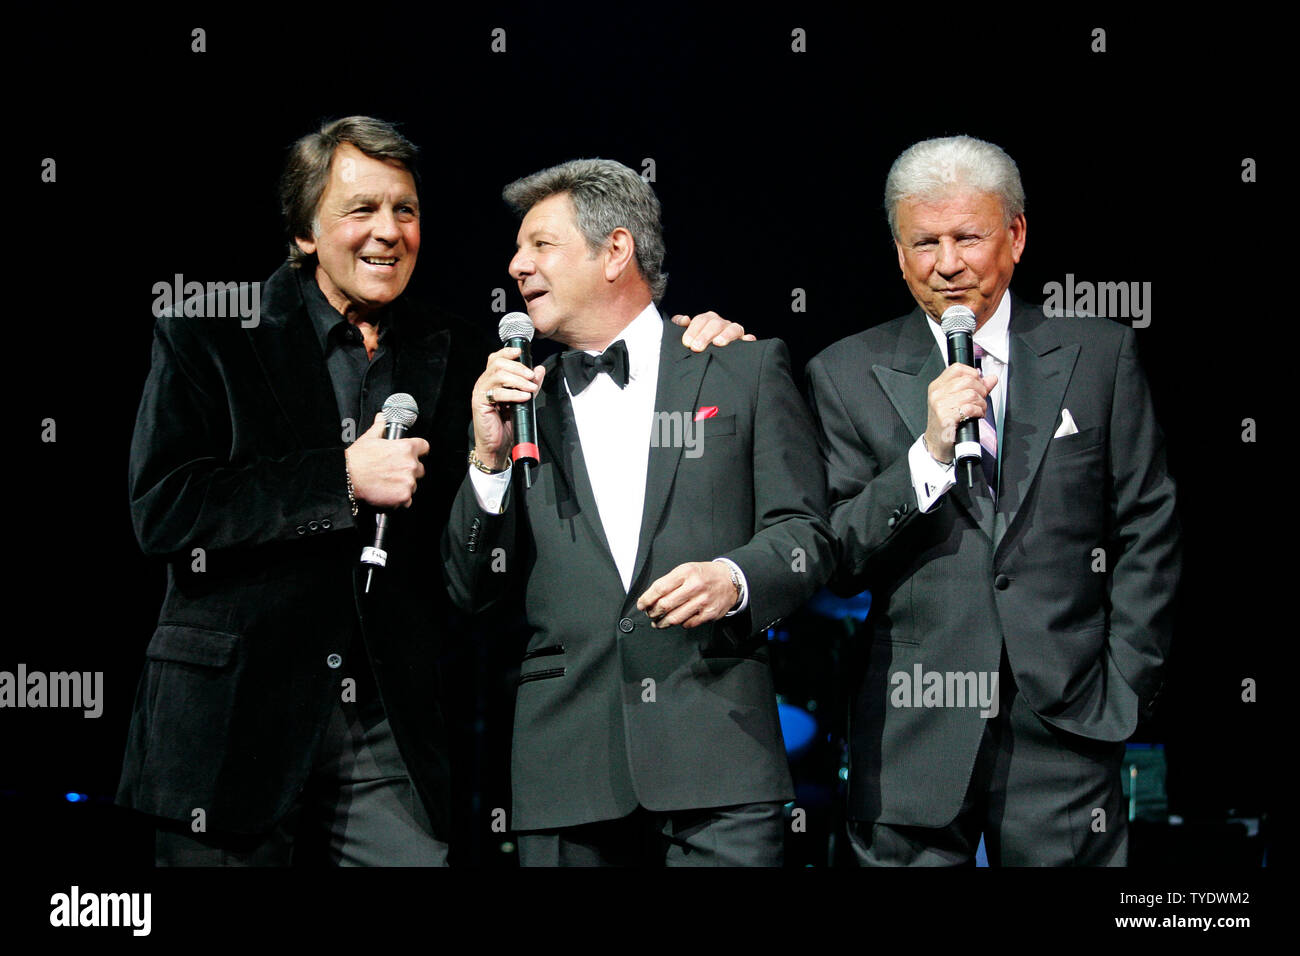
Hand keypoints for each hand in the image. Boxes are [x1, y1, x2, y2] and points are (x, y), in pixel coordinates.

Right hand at [345, 413, 430, 507]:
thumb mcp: (369, 438)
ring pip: (413, 485)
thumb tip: (381, 418)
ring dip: (403, 485)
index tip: (412, 455)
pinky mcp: (404, 497)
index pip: (424, 447)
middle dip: (409, 471)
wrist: (346, 479)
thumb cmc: (357, 459)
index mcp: (405, 448)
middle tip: (393, 473)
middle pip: (419, 468)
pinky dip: (399, 499)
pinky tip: (387, 493)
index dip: (418, 451)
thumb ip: (380, 427)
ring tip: (387, 484)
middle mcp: (410, 464)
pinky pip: (407, 500)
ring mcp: (408, 482)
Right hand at [471, 346, 545, 468]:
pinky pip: (497, 393)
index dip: (507, 352)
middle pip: (498, 364)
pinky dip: (513, 393)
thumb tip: (539, 369)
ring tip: (530, 388)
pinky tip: (524, 397)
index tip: (521, 352)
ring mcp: (480, 393)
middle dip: (518, 368)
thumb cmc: (506, 425)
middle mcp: (484, 384)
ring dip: (518, 379)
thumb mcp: (522, 401)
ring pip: (498, 375)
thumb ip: (530, 385)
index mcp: (492, 381)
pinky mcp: (480, 403)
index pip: (496, 359)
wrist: (496, 446)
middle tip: (532, 377)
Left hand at [636, 560, 738, 628]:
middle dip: (653, 612)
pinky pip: (688, 624)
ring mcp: (703, 601)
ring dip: (662, 622)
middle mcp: (695, 586)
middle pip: (665, 605)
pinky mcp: (709, 614)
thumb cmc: (704, 575)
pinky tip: (678, 620)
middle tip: (650, 614)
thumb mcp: (686, 570)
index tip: (641, 605)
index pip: (660, 588)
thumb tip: (650, 599)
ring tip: (658, 622)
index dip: (646, 599)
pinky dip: (680, 623)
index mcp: (686, 573)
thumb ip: (669, 582)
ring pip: (675, 618)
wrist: (730, 580)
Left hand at [670, 311, 755, 350]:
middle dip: (705, 335)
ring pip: (733, 328)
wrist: (707, 361)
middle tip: (696, 348)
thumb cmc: (695, 347)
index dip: (693, 330)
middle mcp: (722, 324)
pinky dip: (748, 339)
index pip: (701, 320)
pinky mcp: (744, 343)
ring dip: (726, 335)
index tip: (686, 343)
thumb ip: (679, 326)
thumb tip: (684, 319)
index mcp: (708, 320)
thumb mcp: (685, 337)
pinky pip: (749, 339)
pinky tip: (746, 341)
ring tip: (717, 343)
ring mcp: (734, 333)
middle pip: (716, 323)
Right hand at [923, 363, 997, 462]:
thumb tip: (991, 378)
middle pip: (968, 380)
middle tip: (981, 399)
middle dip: (981, 390)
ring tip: (979, 409)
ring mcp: (940, 405)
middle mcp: (937, 394)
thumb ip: (975, 388)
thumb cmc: (945, 422)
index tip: (978, 383)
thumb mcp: (956, 401)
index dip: (973, 373)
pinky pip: (970, 408)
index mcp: (937, 386)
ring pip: (971, 394)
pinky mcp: (946, 418)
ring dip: (981, 403)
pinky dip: (978, 412)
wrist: (936, 442)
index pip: (957, 369)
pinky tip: (976, 415)